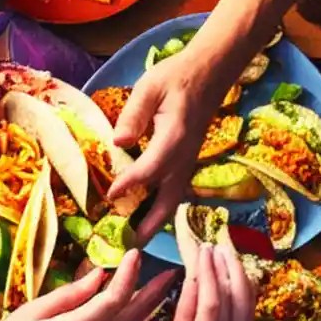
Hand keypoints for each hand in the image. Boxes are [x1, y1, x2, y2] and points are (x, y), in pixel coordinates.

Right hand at [0, 250, 176, 320]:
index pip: (113, 301)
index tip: (135, 254)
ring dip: (147, 308)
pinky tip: (138, 309)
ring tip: (164, 288)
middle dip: (154, 293)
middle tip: (174, 272)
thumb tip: (100, 276)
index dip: (128, 276)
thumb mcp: (32, 312)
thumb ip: (70, 295)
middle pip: (131, 318)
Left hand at [109, 53, 232, 240]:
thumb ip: (134, 114)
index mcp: (176, 137)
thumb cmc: (177, 77)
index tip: (110, 195)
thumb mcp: (150, 87)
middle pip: (169, 200)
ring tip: (135, 241)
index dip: (131, 183)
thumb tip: (119, 143)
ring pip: (173, 200)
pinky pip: (174, 191)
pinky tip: (143, 216)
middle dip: (150, 225)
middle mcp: (185, 157)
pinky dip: (160, 208)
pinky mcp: (186, 162)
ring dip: (156, 221)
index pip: (152, 168)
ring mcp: (188, 162)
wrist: (209, 74)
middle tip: (130, 246)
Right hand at [162, 244, 255, 320]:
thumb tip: (192, 280)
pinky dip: (244, 287)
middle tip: (217, 244)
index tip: (202, 249)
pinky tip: (235, 273)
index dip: (208, 273)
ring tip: (227, 252)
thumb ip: (184, 314)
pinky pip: (248, 309)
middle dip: (227, 266)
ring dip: (238, 273)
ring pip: (246, 300)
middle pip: (235, 296)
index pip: (212, 302)